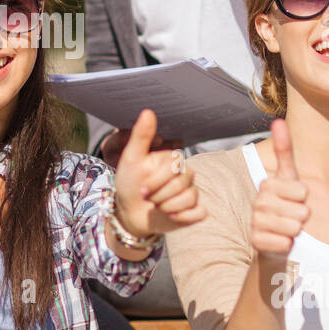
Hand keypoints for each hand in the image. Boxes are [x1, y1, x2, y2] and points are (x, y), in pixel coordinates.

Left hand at [111, 109, 203, 237]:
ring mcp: (192, 192)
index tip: (142, 188)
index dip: (155, 181)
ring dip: (167, 207)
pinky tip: (171, 216)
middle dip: (159, 196)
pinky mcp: (195, 210)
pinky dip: (182, 217)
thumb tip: (148, 111)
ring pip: (189, 199)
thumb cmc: (130, 183)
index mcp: (174, 160)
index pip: (174, 168)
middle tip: (148, 197)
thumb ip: (141, 136)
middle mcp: (186, 174)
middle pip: (181, 184)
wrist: (130, 212)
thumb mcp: (131, 159)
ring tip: (157, 206)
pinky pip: (198, 213)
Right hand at [250, 119, 307, 262]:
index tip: (295, 199)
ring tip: (285, 229)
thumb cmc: (285, 207)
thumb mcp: (288, 178)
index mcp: (267, 184)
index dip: (304, 198)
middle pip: (301, 211)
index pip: (302, 191)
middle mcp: (259, 201)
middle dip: (301, 217)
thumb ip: (284, 150)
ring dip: (295, 231)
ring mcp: (256, 221)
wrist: (271, 240)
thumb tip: (277, 119)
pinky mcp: (256, 241)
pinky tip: (279, 241)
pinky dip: (286, 244)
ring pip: (294, 227)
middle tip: (290, 217)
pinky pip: (285, 243)